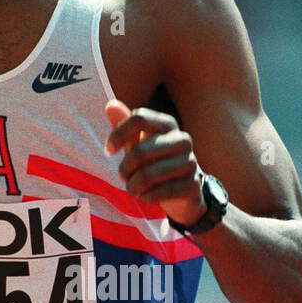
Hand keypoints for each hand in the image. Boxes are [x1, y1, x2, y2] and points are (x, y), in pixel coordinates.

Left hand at [104, 99, 206, 228]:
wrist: (182, 191)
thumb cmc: (155, 162)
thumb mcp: (138, 143)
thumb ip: (125, 126)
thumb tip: (110, 105)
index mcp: (168, 124)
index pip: (139, 118)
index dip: (118, 134)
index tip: (108, 150)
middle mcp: (182, 139)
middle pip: (140, 151)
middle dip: (124, 169)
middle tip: (123, 177)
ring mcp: (190, 162)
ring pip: (148, 175)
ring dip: (133, 186)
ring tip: (133, 189)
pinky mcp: (192, 185)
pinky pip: (159, 193)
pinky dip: (146, 197)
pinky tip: (146, 196)